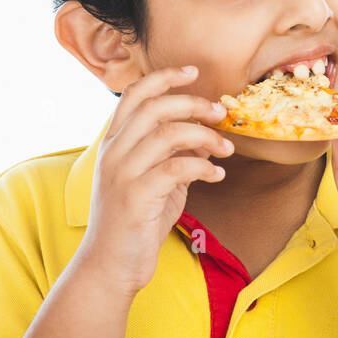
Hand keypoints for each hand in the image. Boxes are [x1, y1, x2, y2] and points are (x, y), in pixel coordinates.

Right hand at [76, 65, 234, 297]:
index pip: (135, 94)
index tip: (193, 71)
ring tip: (227, 150)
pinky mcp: (136, 197)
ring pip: (168, 134)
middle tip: (220, 112)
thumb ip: (176, 155)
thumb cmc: (136, 221)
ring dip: (206, 137)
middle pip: (154, 107)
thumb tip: (207, 136)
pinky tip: (217, 175)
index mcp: (114, 144)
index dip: (164, 77)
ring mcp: (122, 174)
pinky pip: (177, 168)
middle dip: (194, 103)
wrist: (111, 266)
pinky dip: (204, 167)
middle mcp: (113, 153)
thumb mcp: (157, 180)